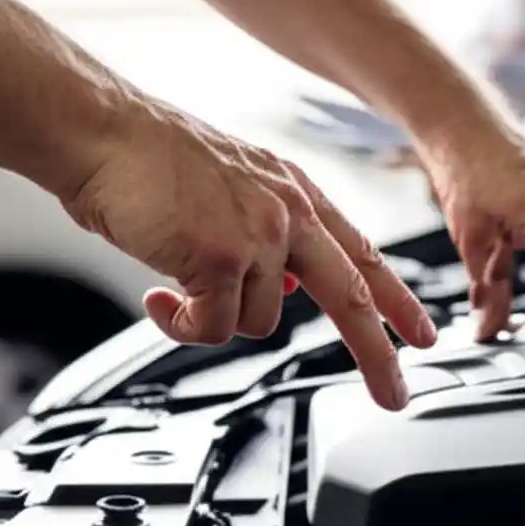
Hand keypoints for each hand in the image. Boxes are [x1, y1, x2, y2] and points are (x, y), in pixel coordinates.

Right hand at [61, 101, 435, 410]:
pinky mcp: (221, 257)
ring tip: (177, 284)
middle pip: (353, 297)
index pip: (363, 252)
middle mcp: (288, 212)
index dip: (398, 297)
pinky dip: (182, 326)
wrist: (102, 131)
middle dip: (378, 354)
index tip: (422, 331)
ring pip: (260, 322)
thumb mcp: (235, 186)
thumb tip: (287, 284)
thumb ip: (271, 232)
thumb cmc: (151, 158)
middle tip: (394, 393)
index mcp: (296, 193)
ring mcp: (259, 234)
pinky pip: (214, 328)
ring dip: (215, 317)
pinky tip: (158, 297)